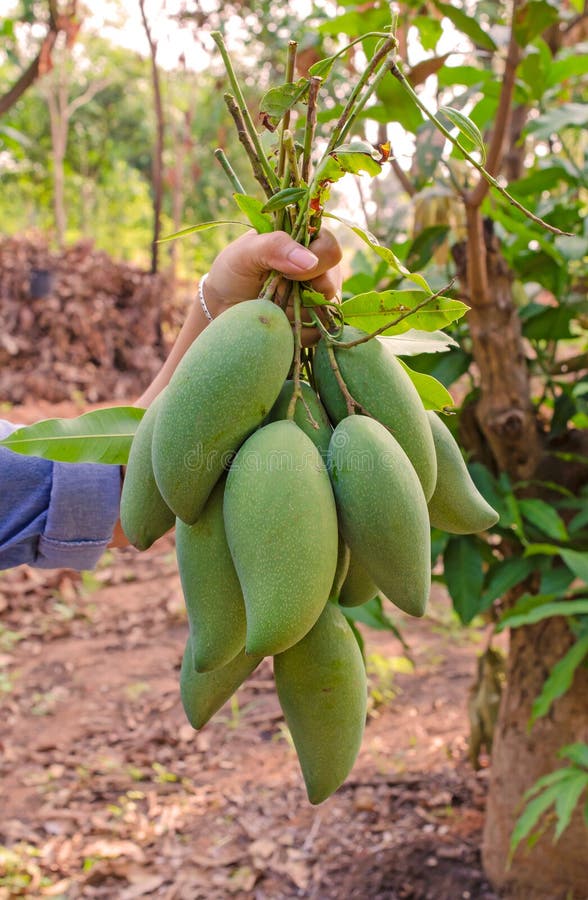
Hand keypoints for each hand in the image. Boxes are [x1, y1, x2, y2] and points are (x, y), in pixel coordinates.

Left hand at [204, 229, 342, 344]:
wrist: (220, 308)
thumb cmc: (233, 273)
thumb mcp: (245, 252)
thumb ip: (274, 247)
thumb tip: (310, 262)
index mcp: (305, 244)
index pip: (329, 249)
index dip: (314, 262)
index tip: (286, 273)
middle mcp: (317, 271)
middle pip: (331, 284)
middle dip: (303, 293)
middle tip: (276, 293)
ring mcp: (316, 301)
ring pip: (325, 313)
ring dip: (296, 314)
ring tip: (273, 308)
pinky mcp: (310, 326)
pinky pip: (315, 335)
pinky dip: (295, 333)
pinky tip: (277, 324)